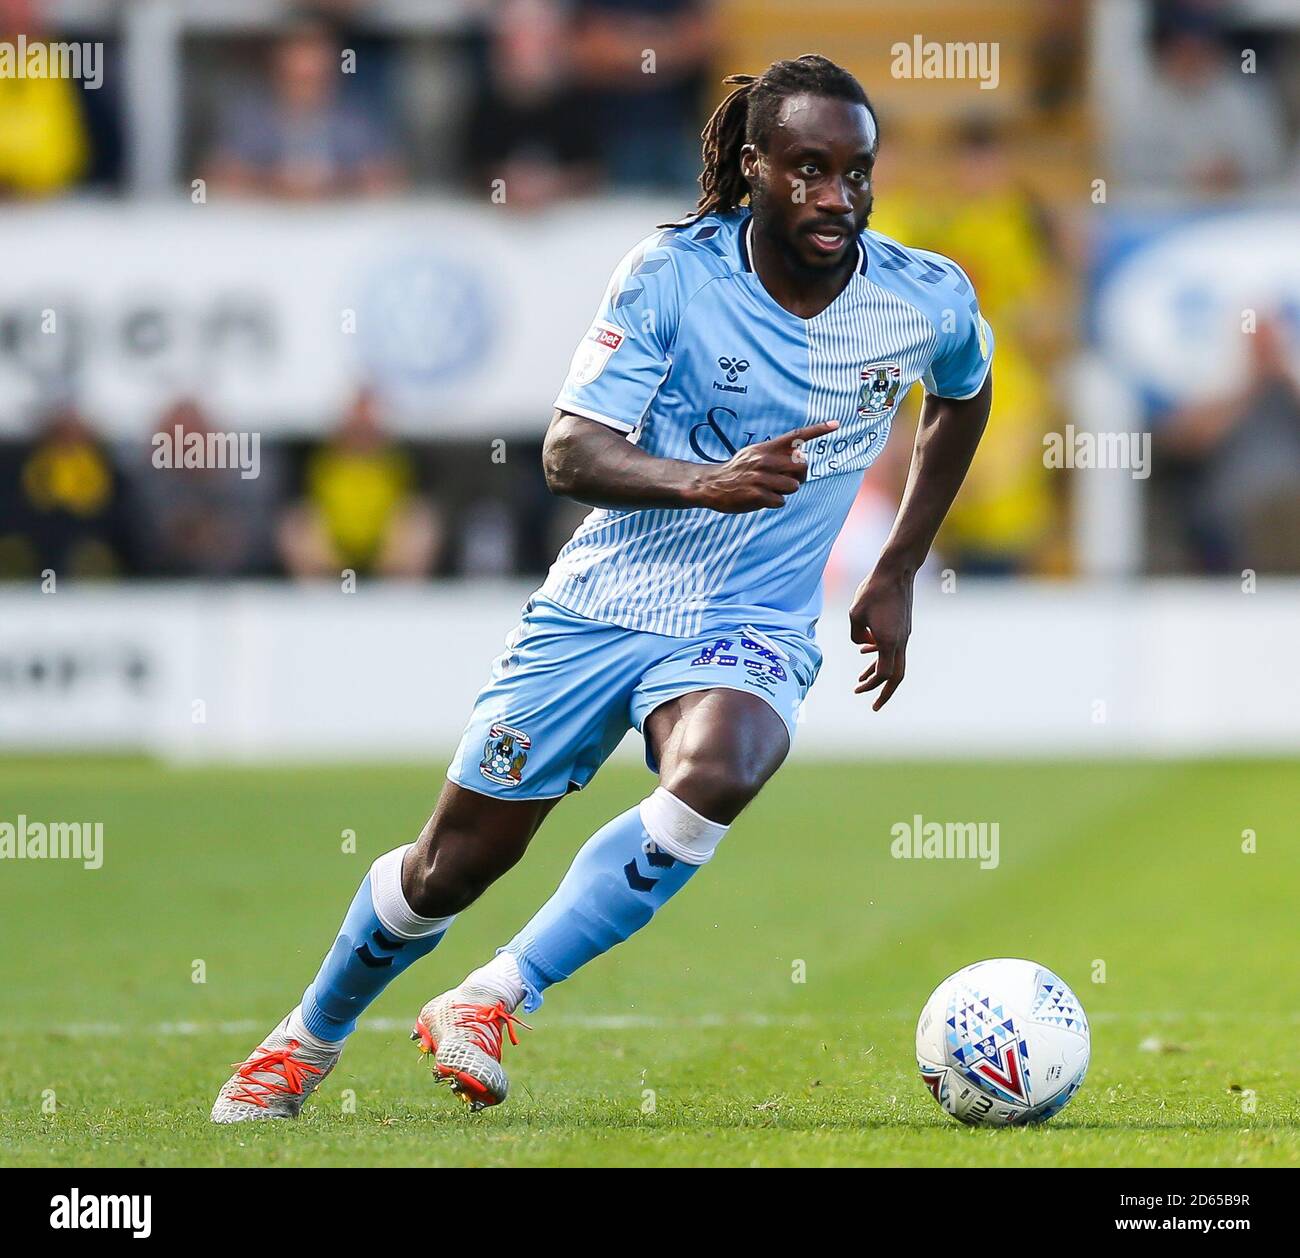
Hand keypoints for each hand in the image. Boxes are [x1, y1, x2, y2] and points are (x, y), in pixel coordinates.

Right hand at [690, 421, 838, 512]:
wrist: (712, 485)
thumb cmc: (737, 470)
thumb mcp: (754, 453)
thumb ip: (775, 452)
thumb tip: (799, 455)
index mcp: (766, 448)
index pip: (796, 435)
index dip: (818, 429)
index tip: (837, 423)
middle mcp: (765, 460)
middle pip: (802, 467)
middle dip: (800, 476)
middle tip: (788, 480)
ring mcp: (761, 478)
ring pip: (793, 487)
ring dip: (785, 492)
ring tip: (770, 490)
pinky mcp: (757, 495)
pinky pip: (781, 501)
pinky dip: (775, 503)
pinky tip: (762, 499)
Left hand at [848, 562, 914, 709]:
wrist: (896, 571)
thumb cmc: (873, 590)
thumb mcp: (855, 614)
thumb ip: (855, 634)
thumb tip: (861, 644)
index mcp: (890, 641)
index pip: (884, 674)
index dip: (872, 685)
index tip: (859, 690)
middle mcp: (901, 641)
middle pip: (897, 675)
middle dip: (884, 692)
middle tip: (875, 706)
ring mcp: (904, 634)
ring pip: (895, 661)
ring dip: (879, 673)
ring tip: (861, 680)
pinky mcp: (903, 626)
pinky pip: (893, 647)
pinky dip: (881, 654)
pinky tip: (865, 651)